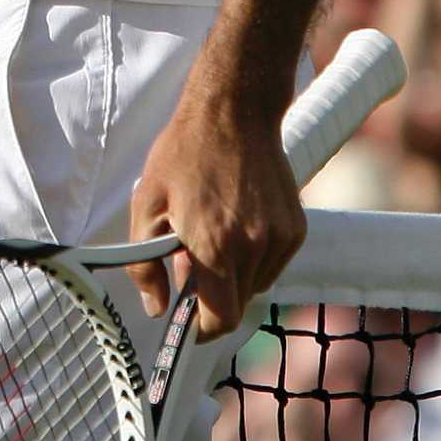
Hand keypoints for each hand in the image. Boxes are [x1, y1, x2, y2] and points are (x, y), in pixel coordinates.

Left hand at [128, 85, 305, 338]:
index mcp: (214, 245)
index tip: (188, 323)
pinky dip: (254, 257)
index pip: (219, 318)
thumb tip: (156, 307)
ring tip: (214, 235)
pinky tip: (237, 224)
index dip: (201, 329)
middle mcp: (253, 246)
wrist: (234, 112)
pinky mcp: (296, 228)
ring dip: (234, 276)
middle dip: (213, 297)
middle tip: (191, 263)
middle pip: (236, 304)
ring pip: (256, 284)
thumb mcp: (145, 205)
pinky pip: (273, 263)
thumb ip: (144, 265)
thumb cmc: (184, 154)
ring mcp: (280, 237)